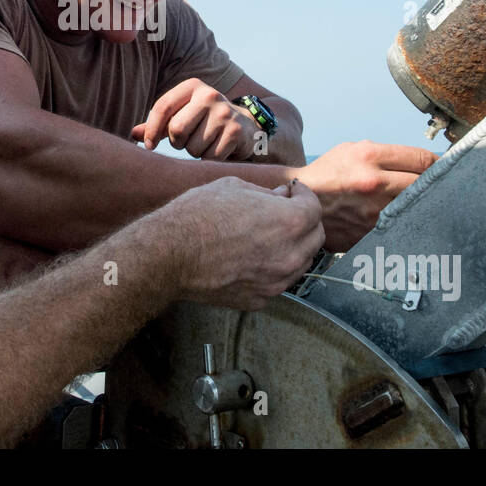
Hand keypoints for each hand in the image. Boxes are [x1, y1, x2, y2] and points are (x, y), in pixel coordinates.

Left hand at [132, 78, 259, 160]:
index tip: (148, 146)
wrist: (246, 126)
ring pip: (193, 147)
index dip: (151, 129)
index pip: (163, 107)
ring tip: (206, 142)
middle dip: (178, 142)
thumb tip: (133, 135)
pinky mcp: (236, 132)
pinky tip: (218, 149)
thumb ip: (158, 124)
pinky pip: (211, 157)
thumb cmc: (204, 122)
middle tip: (188, 140)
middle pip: (177, 129)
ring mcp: (225, 112)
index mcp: (192, 86)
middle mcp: (209, 95)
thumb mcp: (182, 116)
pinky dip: (210, 159)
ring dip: (195, 153)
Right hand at [154, 176, 323, 310]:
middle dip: (305, 221)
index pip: (315, 208)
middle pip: (316, 238)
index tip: (294, 192)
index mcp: (289, 222)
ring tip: (268, 235)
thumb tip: (279, 197)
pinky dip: (272, 269)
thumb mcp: (233, 187)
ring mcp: (276, 282)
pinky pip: (277, 281)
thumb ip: (265, 193)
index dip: (304, 195)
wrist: (170, 255)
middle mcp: (290, 255)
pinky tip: (251, 257)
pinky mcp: (259, 299)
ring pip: (300, 263)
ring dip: (292, 247)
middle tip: (286, 212)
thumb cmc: (198, 215)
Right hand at [294, 141, 438, 250]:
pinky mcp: (370, 231)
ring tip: (427, 201)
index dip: (440, 161)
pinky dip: (408, 221)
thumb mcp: (352, 150)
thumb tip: (419, 161)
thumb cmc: (328, 173)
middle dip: (438, 183)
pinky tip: (407, 218)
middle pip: (426, 183)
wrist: (302, 202)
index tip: (445, 165)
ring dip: (425, 204)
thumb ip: (385, 154)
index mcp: (369, 158)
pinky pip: (401, 225)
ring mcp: (373, 211)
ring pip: (417, 206)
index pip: (421, 158)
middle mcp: (374, 183)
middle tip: (444, 184)